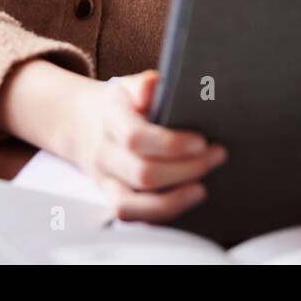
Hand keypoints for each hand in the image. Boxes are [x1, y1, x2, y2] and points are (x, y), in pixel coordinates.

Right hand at [65, 69, 227, 222]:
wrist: (85, 122)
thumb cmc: (124, 103)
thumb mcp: (132, 85)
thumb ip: (146, 85)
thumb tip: (151, 87)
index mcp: (110, 117)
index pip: (135, 137)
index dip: (171, 145)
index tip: (202, 142)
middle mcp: (104, 152)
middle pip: (141, 173)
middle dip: (186, 169)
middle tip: (216, 156)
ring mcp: (105, 178)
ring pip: (130, 203)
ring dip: (172, 200)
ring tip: (201, 188)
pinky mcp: (111, 196)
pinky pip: (128, 215)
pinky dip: (158, 213)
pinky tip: (184, 200)